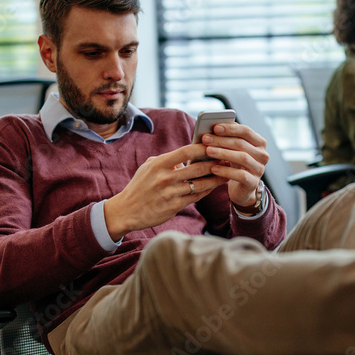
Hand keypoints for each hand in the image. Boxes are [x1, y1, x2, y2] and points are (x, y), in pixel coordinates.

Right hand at [103, 144, 227, 239]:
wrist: (126, 211)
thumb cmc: (140, 186)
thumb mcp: (149, 167)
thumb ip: (167, 160)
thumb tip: (187, 155)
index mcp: (159, 164)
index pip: (185, 151)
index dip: (202, 147)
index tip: (215, 143)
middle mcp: (165, 178)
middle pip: (197, 168)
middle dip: (215, 162)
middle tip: (228, 157)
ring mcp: (171, 193)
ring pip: (200, 184)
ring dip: (216, 177)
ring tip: (227, 171)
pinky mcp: (174, 206)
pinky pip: (196, 197)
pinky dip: (207, 190)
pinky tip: (215, 185)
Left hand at [200, 122, 268, 208]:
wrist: (240, 188)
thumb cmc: (234, 164)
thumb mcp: (233, 150)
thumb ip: (228, 138)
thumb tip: (215, 127)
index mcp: (259, 143)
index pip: (246, 131)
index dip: (230, 129)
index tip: (215, 127)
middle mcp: (263, 155)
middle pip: (242, 144)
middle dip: (222, 140)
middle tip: (205, 139)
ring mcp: (259, 169)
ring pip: (243, 158)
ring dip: (223, 153)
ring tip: (208, 151)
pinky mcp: (253, 182)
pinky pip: (240, 175)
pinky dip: (226, 171)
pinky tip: (213, 169)